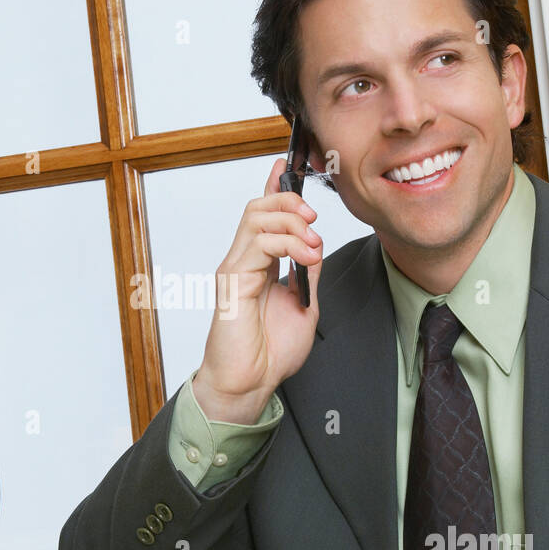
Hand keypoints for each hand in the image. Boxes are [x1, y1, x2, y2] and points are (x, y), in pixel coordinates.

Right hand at [192, 158, 322, 423]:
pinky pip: (256, 243)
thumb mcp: (304, 304)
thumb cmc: (270, 352)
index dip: (274, 188)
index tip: (286, 166)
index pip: (263, 216)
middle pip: (258, 207)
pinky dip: (285, 242)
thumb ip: (308, 271)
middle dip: (289, 202)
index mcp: (259, 264)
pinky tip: (304, 258)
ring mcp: (235, 268)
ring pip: (255, 217)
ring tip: (312, 244)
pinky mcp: (232, 280)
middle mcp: (243, 261)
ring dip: (290, 222)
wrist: (250, 383)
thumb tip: (316, 242)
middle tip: (314, 220)